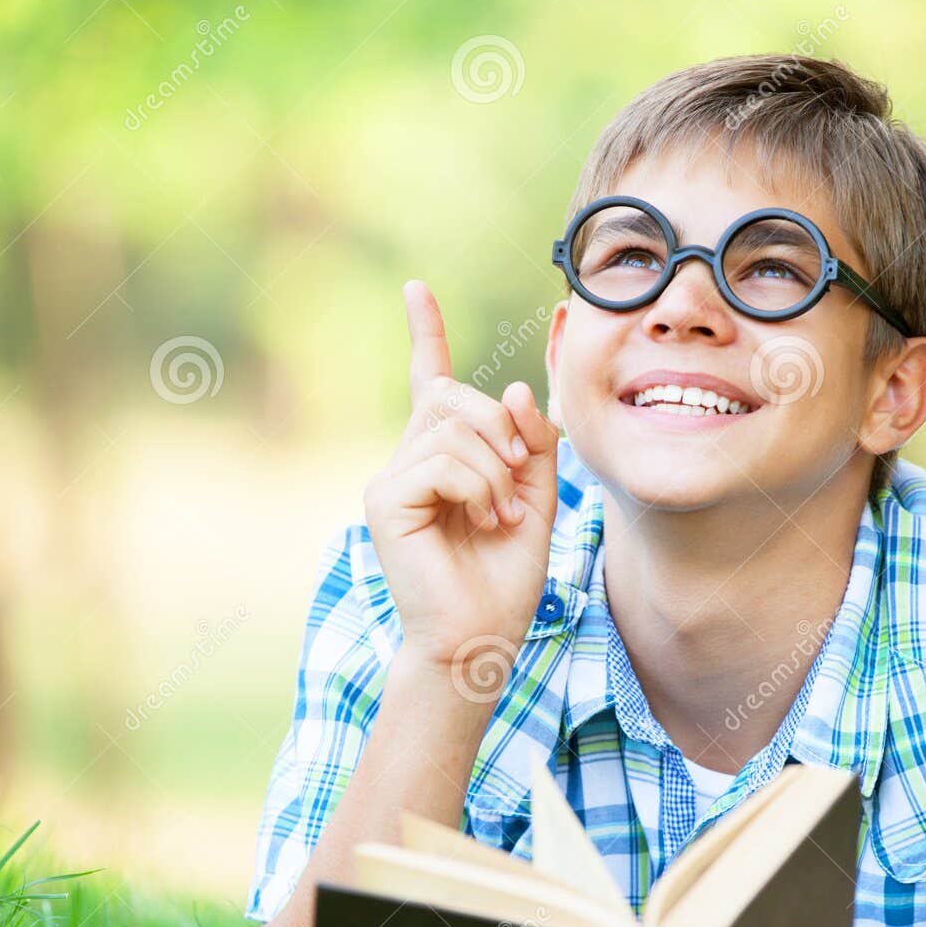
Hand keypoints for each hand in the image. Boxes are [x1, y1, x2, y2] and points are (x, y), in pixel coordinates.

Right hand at [363, 280, 558, 669]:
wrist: (481, 637)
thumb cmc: (505, 576)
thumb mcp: (538, 498)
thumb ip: (533, 442)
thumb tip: (512, 387)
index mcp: (444, 457)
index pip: (430, 382)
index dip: (426, 334)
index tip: (418, 289)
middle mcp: (411, 460)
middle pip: (457, 397)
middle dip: (502, 429)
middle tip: (521, 481)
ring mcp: (393, 478)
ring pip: (454, 427)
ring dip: (498, 470)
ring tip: (502, 517)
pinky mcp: (387, 500)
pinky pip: (442, 459)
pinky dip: (479, 486)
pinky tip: (484, 520)